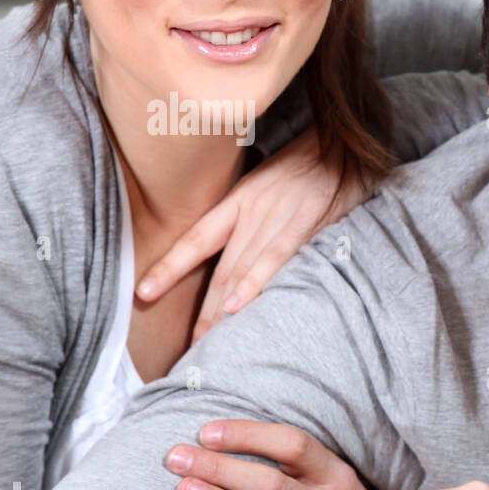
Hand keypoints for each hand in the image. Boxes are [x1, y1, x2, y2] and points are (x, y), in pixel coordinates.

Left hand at [135, 128, 368, 342]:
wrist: (345, 141)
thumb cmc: (314, 165)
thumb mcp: (274, 180)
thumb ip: (258, 213)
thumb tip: (242, 249)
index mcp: (241, 201)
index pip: (196, 239)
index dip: (169, 267)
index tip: (142, 294)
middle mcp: (252, 211)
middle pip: (219, 270)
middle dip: (203, 312)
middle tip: (189, 348)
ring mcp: (276, 217)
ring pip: (240, 270)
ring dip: (222, 310)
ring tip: (208, 343)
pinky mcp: (305, 222)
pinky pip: (275, 258)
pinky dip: (255, 283)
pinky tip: (238, 307)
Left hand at [167, 421, 369, 489]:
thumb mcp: (328, 479)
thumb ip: (294, 463)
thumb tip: (226, 436)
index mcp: (335, 473)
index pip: (292, 443)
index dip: (247, 436)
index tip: (206, 432)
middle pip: (269, 482)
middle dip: (219, 467)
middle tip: (176, 456)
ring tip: (181, 487)